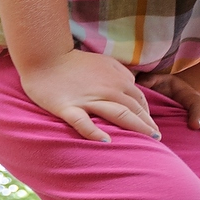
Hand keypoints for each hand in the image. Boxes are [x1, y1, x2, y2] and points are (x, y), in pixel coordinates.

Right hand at [18, 49, 159, 141]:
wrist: (44, 58)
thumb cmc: (73, 61)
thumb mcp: (104, 61)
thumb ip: (121, 73)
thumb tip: (132, 85)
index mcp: (117, 80)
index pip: (139, 100)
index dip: (147, 114)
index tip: (151, 127)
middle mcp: (107, 90)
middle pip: (134, 110)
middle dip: (147, 125)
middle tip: (156, 139)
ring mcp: (88, 99)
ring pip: (118, 115)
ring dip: (135, 128)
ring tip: (146, 142)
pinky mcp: (68, 107)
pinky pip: (83, 122)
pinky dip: (95, 132)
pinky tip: (106, 142)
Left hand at [136, 72, 199, 140]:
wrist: (153, 101)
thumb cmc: (150, 91)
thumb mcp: (150, 83)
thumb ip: (148, 81)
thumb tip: (145, 82)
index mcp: (186, 95)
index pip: (197, 103)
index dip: (198, 113)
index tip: (194, 125)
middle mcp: (197, 107)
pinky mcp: (197, 131)